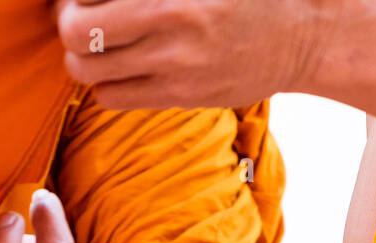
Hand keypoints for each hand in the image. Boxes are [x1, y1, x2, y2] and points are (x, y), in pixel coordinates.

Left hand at [56, 0, 342, 108]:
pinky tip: (125, 64)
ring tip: (100, 43)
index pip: (88, 9)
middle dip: (69, 26)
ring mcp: (175, 73)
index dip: (72, 0)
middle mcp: (170, 38)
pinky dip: (108, 83)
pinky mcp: (182, 98)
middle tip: (84, 15)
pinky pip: (117, 99)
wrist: (305, 34)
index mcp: (172, 2)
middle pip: (76, 41)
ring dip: (84, 59)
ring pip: (89, 77)